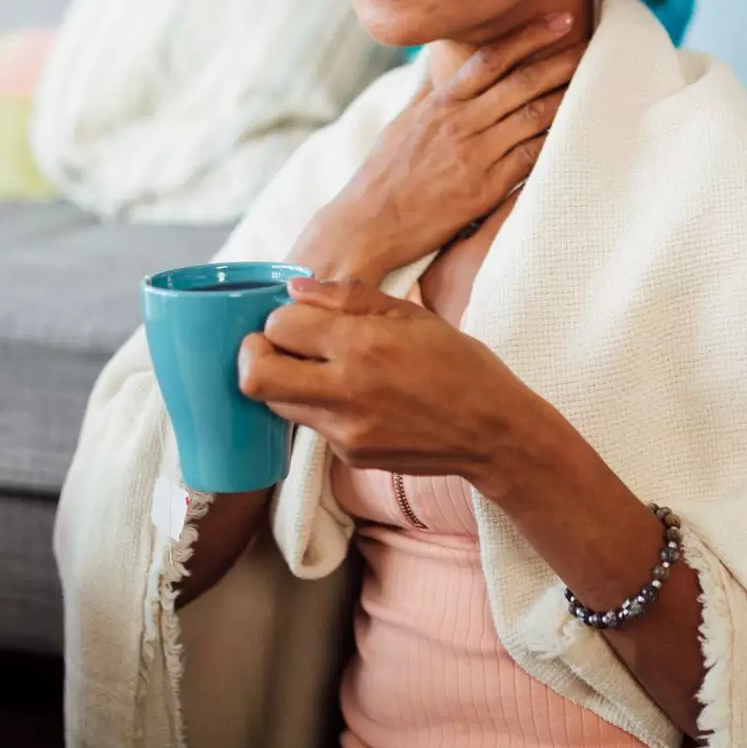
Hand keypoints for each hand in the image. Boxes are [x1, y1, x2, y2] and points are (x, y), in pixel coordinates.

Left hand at [237, 275, 547, 488]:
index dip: (280, 317)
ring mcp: (345, 431)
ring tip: (314, 367)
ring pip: (276, 405)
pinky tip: (351, 395)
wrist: (492, 431)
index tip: (297, 317)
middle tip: (274, 344)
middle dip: (253, 354)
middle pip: (255, 377)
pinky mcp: (350, 457)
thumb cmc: (458, 363)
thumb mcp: (410, 314)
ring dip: (282, 381)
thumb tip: (294, 290)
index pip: (278, 327)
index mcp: (363, 345)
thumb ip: (346, 298)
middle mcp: (346, 392)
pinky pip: (312, 425)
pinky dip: (317, 406)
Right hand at [295, 10, 586, 282]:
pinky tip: (578, 132)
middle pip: (520, 82)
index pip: (490, 58)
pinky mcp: (484, 189)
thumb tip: (438, 64)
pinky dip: (555, 143)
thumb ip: (427, 93)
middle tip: (592, 42)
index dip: (529, 36)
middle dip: (560, 60)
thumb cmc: (382, 175)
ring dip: (566, 97)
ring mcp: (473, 155)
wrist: (367, 224)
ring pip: (532, 118)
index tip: (559, 19)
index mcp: (439, 103)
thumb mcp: (401, 124)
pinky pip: (529, 159)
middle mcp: (459, 123)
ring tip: (597, 82)